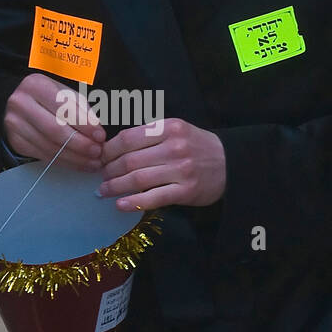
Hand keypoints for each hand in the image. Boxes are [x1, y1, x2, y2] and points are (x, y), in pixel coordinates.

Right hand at [3, 73, 105, 171]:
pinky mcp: (16, 141)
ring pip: (50, 147)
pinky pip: (43, 156)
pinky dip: (64, 162)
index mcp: (36, 86)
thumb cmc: (49, 98)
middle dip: (80, 144)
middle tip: (97, 152)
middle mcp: (21, 104)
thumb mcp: (66, 95)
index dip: (84, 124)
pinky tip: (78, 163)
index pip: (63, 108)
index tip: (100, 135)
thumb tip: (97, 132)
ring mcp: (15, 124)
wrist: (22, 105)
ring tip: (92, 161)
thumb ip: (82, 110)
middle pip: (55, 130)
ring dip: (75, 157)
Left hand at [97, 117, 225, 210]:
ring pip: (138, 179)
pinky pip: (154, 198)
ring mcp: (180, 170)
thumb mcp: (176, 130)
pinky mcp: (186, 191)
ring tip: (103, 191)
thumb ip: (149, 135)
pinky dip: (133, 202)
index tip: (100, 158)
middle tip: (100, 177)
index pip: (128, 138)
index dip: (108, 150)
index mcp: (168, 127)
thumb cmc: (197, 146)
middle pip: (129, 160)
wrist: (232, 163)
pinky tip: (120, 204)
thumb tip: (114, 147)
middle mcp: (174, 147)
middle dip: (109, 170)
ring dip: (115, 187)